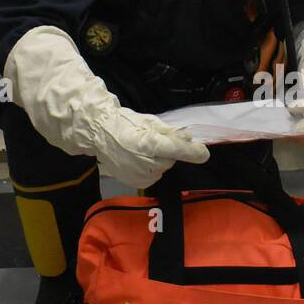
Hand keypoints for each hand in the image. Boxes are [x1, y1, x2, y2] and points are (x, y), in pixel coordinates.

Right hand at [89, 106, 209, 188]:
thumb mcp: (149, 121)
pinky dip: (152, 169)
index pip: (178, 150)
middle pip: (171, 160)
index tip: (204, 153)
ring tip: (143, 150)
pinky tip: (139, 159)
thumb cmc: (125, 124)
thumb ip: (170, 132)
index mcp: (149, 143)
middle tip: (154, 142)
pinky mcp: (136, 182)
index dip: (193, 152)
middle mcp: (146, 162)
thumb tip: (187, 139)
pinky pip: (154, 176)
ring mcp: (140, 174)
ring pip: (163, 169)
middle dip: (169, 152)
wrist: (100, 135)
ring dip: (160, 160)